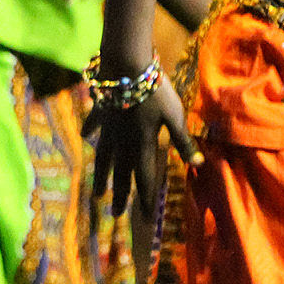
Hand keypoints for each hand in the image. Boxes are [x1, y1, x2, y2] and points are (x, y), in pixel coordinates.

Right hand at [85, 59, 200, 218]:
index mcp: (143, 144)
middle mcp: (123, 141)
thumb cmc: (155, 91)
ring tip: (96, 193)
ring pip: (104, 157)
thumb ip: (182, 141)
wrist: (127, 65)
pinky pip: (94, 123)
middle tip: (115, 214)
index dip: (146, 199)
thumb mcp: (174, 116)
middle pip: (121, 174)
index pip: (145, 178)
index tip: (145, 218)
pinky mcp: (101, 110)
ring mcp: (109, 127)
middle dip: (120, 195)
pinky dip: (90, 129)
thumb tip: (199, 164)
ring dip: (101, 176)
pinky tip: (84, 135)